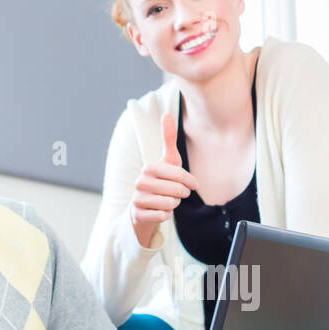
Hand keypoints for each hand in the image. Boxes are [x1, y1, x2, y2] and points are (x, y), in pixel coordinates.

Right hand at [129, 112, 198, 248]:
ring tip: (166, 200)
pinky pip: (162, 216)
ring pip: (170, 204)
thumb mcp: (168, 161)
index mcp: (148, 167)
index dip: (189, 181)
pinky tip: (159, 210)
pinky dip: (166, 215)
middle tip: (177, 194)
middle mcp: (139, 182)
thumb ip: (168, 138)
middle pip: (176, 190)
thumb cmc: (160, 181)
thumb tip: (166, 113)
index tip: (192, 184)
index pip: (179, 174)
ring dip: (173, 205)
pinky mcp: (137, 214)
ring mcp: (137, 199)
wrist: (143, 206)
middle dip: (181, 194)